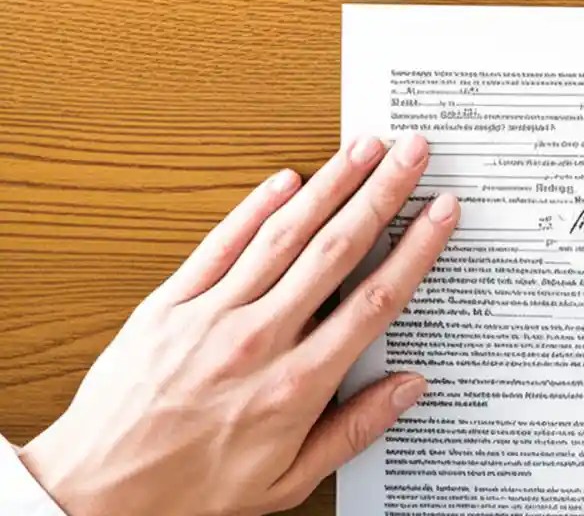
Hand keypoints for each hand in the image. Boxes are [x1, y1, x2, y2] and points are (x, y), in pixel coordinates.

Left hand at [19, 135, 458, 515]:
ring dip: (329, 184)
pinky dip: (255, 206)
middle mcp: (259, 340)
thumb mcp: (289, 480)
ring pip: (283, 234)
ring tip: (362, 147)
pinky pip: (220, 243)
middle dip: (381, 194)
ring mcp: (211, 315)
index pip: (374, 300)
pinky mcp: (168, 304)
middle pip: (335, 250)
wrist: (99, 493)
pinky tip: (285, 179)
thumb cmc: (193, 493)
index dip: (416, 249)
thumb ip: (355, 428)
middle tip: (411, 153)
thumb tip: (410, 387)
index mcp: (296, 386)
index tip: (440, 213)